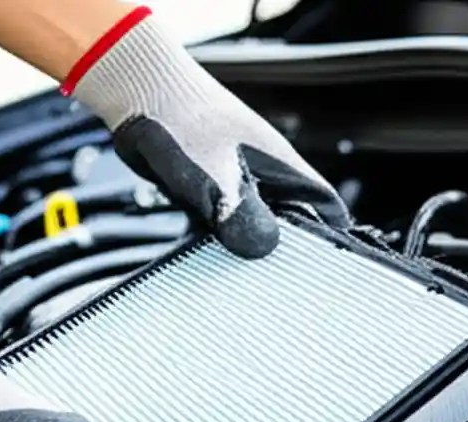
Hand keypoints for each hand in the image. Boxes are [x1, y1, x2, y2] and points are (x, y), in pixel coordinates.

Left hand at [62, 7, 350, 258]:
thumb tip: (263, 249)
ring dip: (248, 246)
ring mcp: (238, 179)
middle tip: (276, 282)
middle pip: (292, 220)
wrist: (138, 93)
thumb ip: (241, 214)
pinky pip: (224, 220)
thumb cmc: (181, 121)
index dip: (330, 236)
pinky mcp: (210, 186)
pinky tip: (206, 253)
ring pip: (254, 223)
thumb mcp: (216, 177)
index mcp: (282, 167)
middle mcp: (266, 174)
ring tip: (242, 275)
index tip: (322, 268)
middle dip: (286, 250)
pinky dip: (218, 238)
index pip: (325, 206)